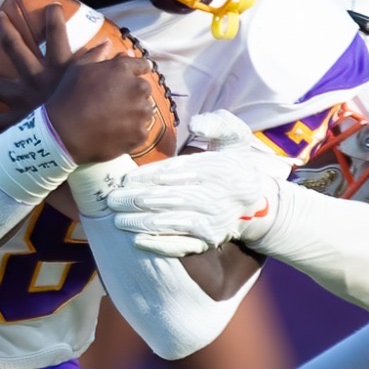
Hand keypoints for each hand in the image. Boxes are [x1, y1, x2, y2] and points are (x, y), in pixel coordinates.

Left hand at [0, 2, 106, 130]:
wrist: (73, 141)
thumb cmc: (89, 112)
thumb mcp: (99, 84)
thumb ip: (106, 66)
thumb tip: (122, 52)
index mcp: (58, 67)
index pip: (57, 32)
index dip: (53, 16)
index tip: (51, 6)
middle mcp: (36, 77)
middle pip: (15, 48)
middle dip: (4, 30)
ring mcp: (22, 98)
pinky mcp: (17, 120)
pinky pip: (0, 121)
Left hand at [95, 115, 287, 256]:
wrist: (257, 203)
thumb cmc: (236, 166)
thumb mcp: (235, 138)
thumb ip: (219, 124)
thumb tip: (196, 124)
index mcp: (214, 170)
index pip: (173, 173)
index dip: (146, 177)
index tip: (124, 179)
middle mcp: (212, 196)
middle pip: (166, 198)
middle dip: (135, 200)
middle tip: (111, 200)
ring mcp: (209, 222)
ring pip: (169, 222)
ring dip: (140, 222)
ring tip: (117, 219)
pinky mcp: (207, 241)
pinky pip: (180, 245)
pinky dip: (158, 245)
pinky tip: (137, 241)